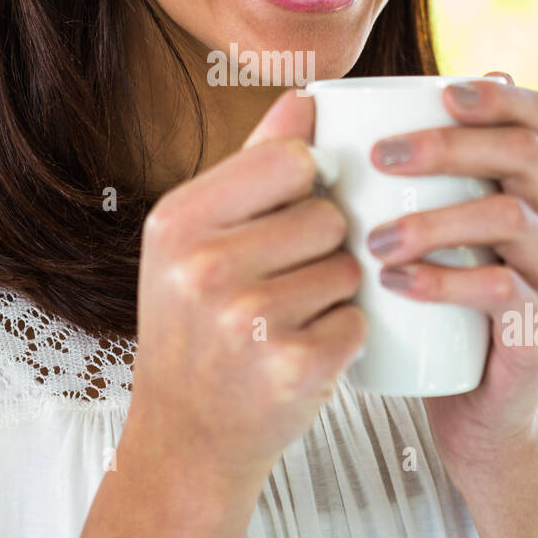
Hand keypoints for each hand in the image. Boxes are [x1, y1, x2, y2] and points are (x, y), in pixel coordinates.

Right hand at [131, 90, 364, 492]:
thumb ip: (252, 167)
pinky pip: (359, 321)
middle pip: (328, 215)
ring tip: (290, 319)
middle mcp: (205, 267)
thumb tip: (306, 99)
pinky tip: (303, 353)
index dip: (307, 184)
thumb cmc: (195, 329)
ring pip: (351, 268)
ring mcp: (249, 321)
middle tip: (283, 283)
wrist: (185, 438)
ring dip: (337, 293)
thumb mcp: (194, 241)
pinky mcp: (293, 368)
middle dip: (324, 247)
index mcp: (178, 222)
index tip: (290, 213)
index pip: (290, 160)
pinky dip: (344, 338)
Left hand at [366, 73, 537, 483]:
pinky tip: (397, 283)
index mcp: (535, 186)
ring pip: (513, 218)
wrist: (465, 405)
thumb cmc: (428, 303)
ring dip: (437, 219)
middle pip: (524, 155)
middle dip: (449, 146)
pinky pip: (504, 290)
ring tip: (375, 238)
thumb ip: (394, 176)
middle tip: (380, 157)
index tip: (440, 92)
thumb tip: (332, 107)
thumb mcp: (418, 230)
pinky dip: (445, 280)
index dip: (500, 95)